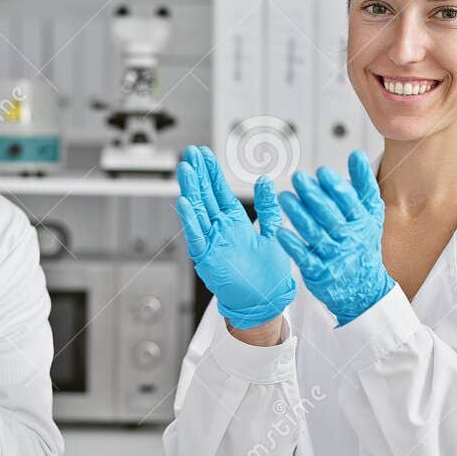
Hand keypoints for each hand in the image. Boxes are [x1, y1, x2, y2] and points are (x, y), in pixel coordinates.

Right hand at [174, 145, 295, 330]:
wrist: (264, 302)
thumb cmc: (267, 274)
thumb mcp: (272, 232)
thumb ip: (267, 207)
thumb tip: (265, 181)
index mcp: (235, 222)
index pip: (219, 191)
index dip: (211, 172)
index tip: (203, 155)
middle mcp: (220, 230)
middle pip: (205, 196)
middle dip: (198, 174)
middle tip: (190, 153)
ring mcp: (212, 242)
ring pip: (198, 212)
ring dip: (191, 190)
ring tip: (186, 169)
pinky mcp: (207, 258)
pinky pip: (197, 236)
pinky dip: (190, 220)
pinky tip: (185, 202)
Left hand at [276, 152, 395, 326]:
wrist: (363, 289)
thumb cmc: (363, 244)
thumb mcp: (371, 214)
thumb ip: (364, 184)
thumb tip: (357, 155)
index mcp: (361, 222)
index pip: (349, 202)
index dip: (336, 187)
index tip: (322, 172)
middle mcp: (348, 239)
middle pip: (330, 216)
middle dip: (313, 196)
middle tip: (297, 178)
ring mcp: (333, 257)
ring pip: (315, 233)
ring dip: (299, 215)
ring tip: (284, 198)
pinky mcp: (319, 272)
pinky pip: (304, 257)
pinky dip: (292, 244)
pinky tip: (280, 231)